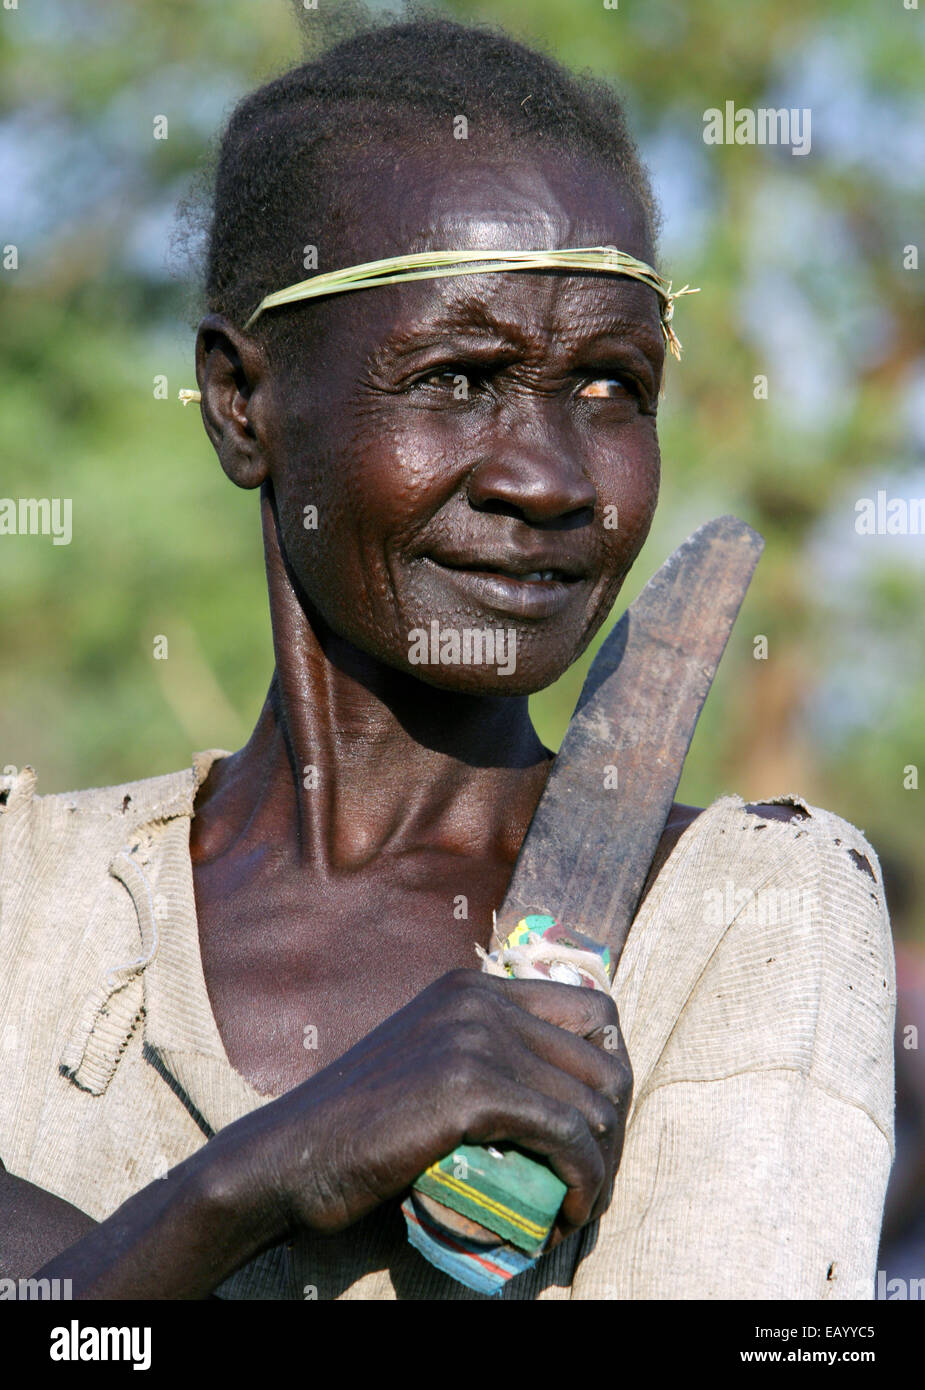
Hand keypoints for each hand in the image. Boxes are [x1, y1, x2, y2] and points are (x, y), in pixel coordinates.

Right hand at [220, 967, 631, 1247]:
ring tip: (582, 1204)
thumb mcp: (427, 1063)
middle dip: (615, 1126)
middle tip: (594, 1179)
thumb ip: (482, 1053)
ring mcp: (475, 1038)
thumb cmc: (356, 1127)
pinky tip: (570, 1213)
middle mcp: (480, 999)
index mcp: (473, 988)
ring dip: (603, 1164)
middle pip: (606, 1057)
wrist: (288, 1157)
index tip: (599, 1129)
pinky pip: (568, 1136)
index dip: (612, 1072)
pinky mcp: (470, 1088)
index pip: (594, 1011)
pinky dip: (584, 1181)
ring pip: (595, 1102)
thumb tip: (562, 1090)